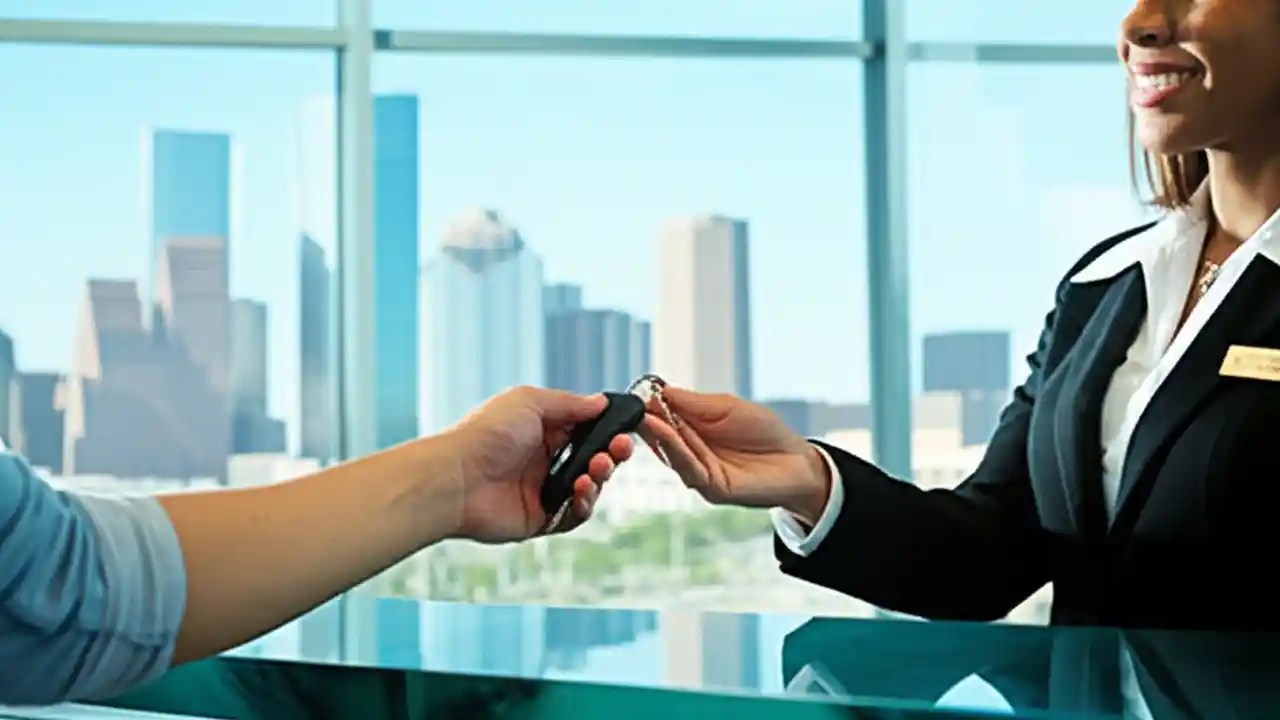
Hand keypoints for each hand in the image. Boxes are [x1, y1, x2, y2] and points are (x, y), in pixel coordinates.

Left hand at [447, 386, 634, 542]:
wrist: (456, 478)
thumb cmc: (486, 434)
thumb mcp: (530, 402)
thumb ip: (569, 404)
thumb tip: (601, 401)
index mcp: (541, 430)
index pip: (586, 430)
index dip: (609, 429)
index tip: (627, 426)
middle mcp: (544, 460)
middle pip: (593, 460)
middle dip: (612, 454)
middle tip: (621, 449)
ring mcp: (542, 491)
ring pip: (589, 488)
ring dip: (600, 478)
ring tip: (596, 470)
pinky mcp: (540, 519)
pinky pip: (574, 516)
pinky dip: (584, 504)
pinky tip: (580, 491)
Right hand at [637, 387, 831, 523]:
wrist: (797, 461)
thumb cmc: (765, 432)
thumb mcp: (727, 408)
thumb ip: (695, 403)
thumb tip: (661, 391)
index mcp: (692, 430)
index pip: (662, 418)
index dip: (649, 407)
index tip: (637, 395)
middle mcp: (691, 452)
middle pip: (661, 438)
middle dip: (648, 422)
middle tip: (634, 407)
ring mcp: (699, 471)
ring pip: (672, 454)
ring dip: (658, 436)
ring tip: (647, 418)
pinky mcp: (711, 487)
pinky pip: (689, 469)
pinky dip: (676, 451)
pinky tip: (667, 434)